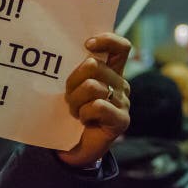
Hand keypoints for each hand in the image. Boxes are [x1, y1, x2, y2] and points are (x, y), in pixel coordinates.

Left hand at [57, 33, 130, 168]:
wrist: (77, 147)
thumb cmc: (74, 111)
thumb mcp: (73, 87)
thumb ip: (77, 70)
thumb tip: (64, 51)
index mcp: (112, 71)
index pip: (121, 47)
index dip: (106, 40)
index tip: (87, 44)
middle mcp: (121, 83)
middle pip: (94, 65)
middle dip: (73, 80)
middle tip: (69, 95)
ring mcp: (123, 102)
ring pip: (92, 86)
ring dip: (76, 100)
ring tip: (75, 110)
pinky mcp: (122, 120)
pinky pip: (97, 106)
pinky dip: (84, 114)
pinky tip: (84, 121)